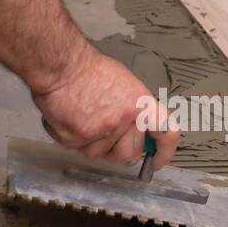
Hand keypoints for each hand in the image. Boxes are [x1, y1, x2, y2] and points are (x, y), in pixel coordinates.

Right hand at [32, 48, 179, 169]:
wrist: (61, 66)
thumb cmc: (90, 70)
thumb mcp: (126, 85)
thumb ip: (135, 111)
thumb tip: (138, 130)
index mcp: (140, 105)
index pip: (166, 133)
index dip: (164, 152)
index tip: (157, 160)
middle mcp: (124, 121)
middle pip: (129, 154)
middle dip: (120, 149)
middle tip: (107, 130)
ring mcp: (100, 132)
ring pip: (100, 154)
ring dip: (93, 142)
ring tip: (84, 115)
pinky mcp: (77, 140)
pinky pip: (78, 149)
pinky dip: (73, 137)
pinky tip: (71, 117)